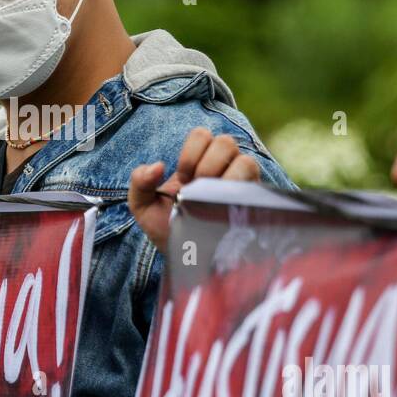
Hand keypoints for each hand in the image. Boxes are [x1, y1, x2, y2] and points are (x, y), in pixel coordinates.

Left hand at [129, 127, 261, 253]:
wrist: (185, 261)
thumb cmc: (167, 229)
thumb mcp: (143, 206)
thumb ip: (139, 181)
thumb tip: (157, 166)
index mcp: (198, 162)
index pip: (202, 135)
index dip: (191, 152)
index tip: (182, 178)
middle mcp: (223, 168)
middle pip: (226, 142)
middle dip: (207, 164)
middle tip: (195, 187)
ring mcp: (241, 186)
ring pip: (246, 161)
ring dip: (226, 178)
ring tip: (211, 198)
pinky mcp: (254, 204)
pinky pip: (256, 187)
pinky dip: (240, 192)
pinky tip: (223, 207)